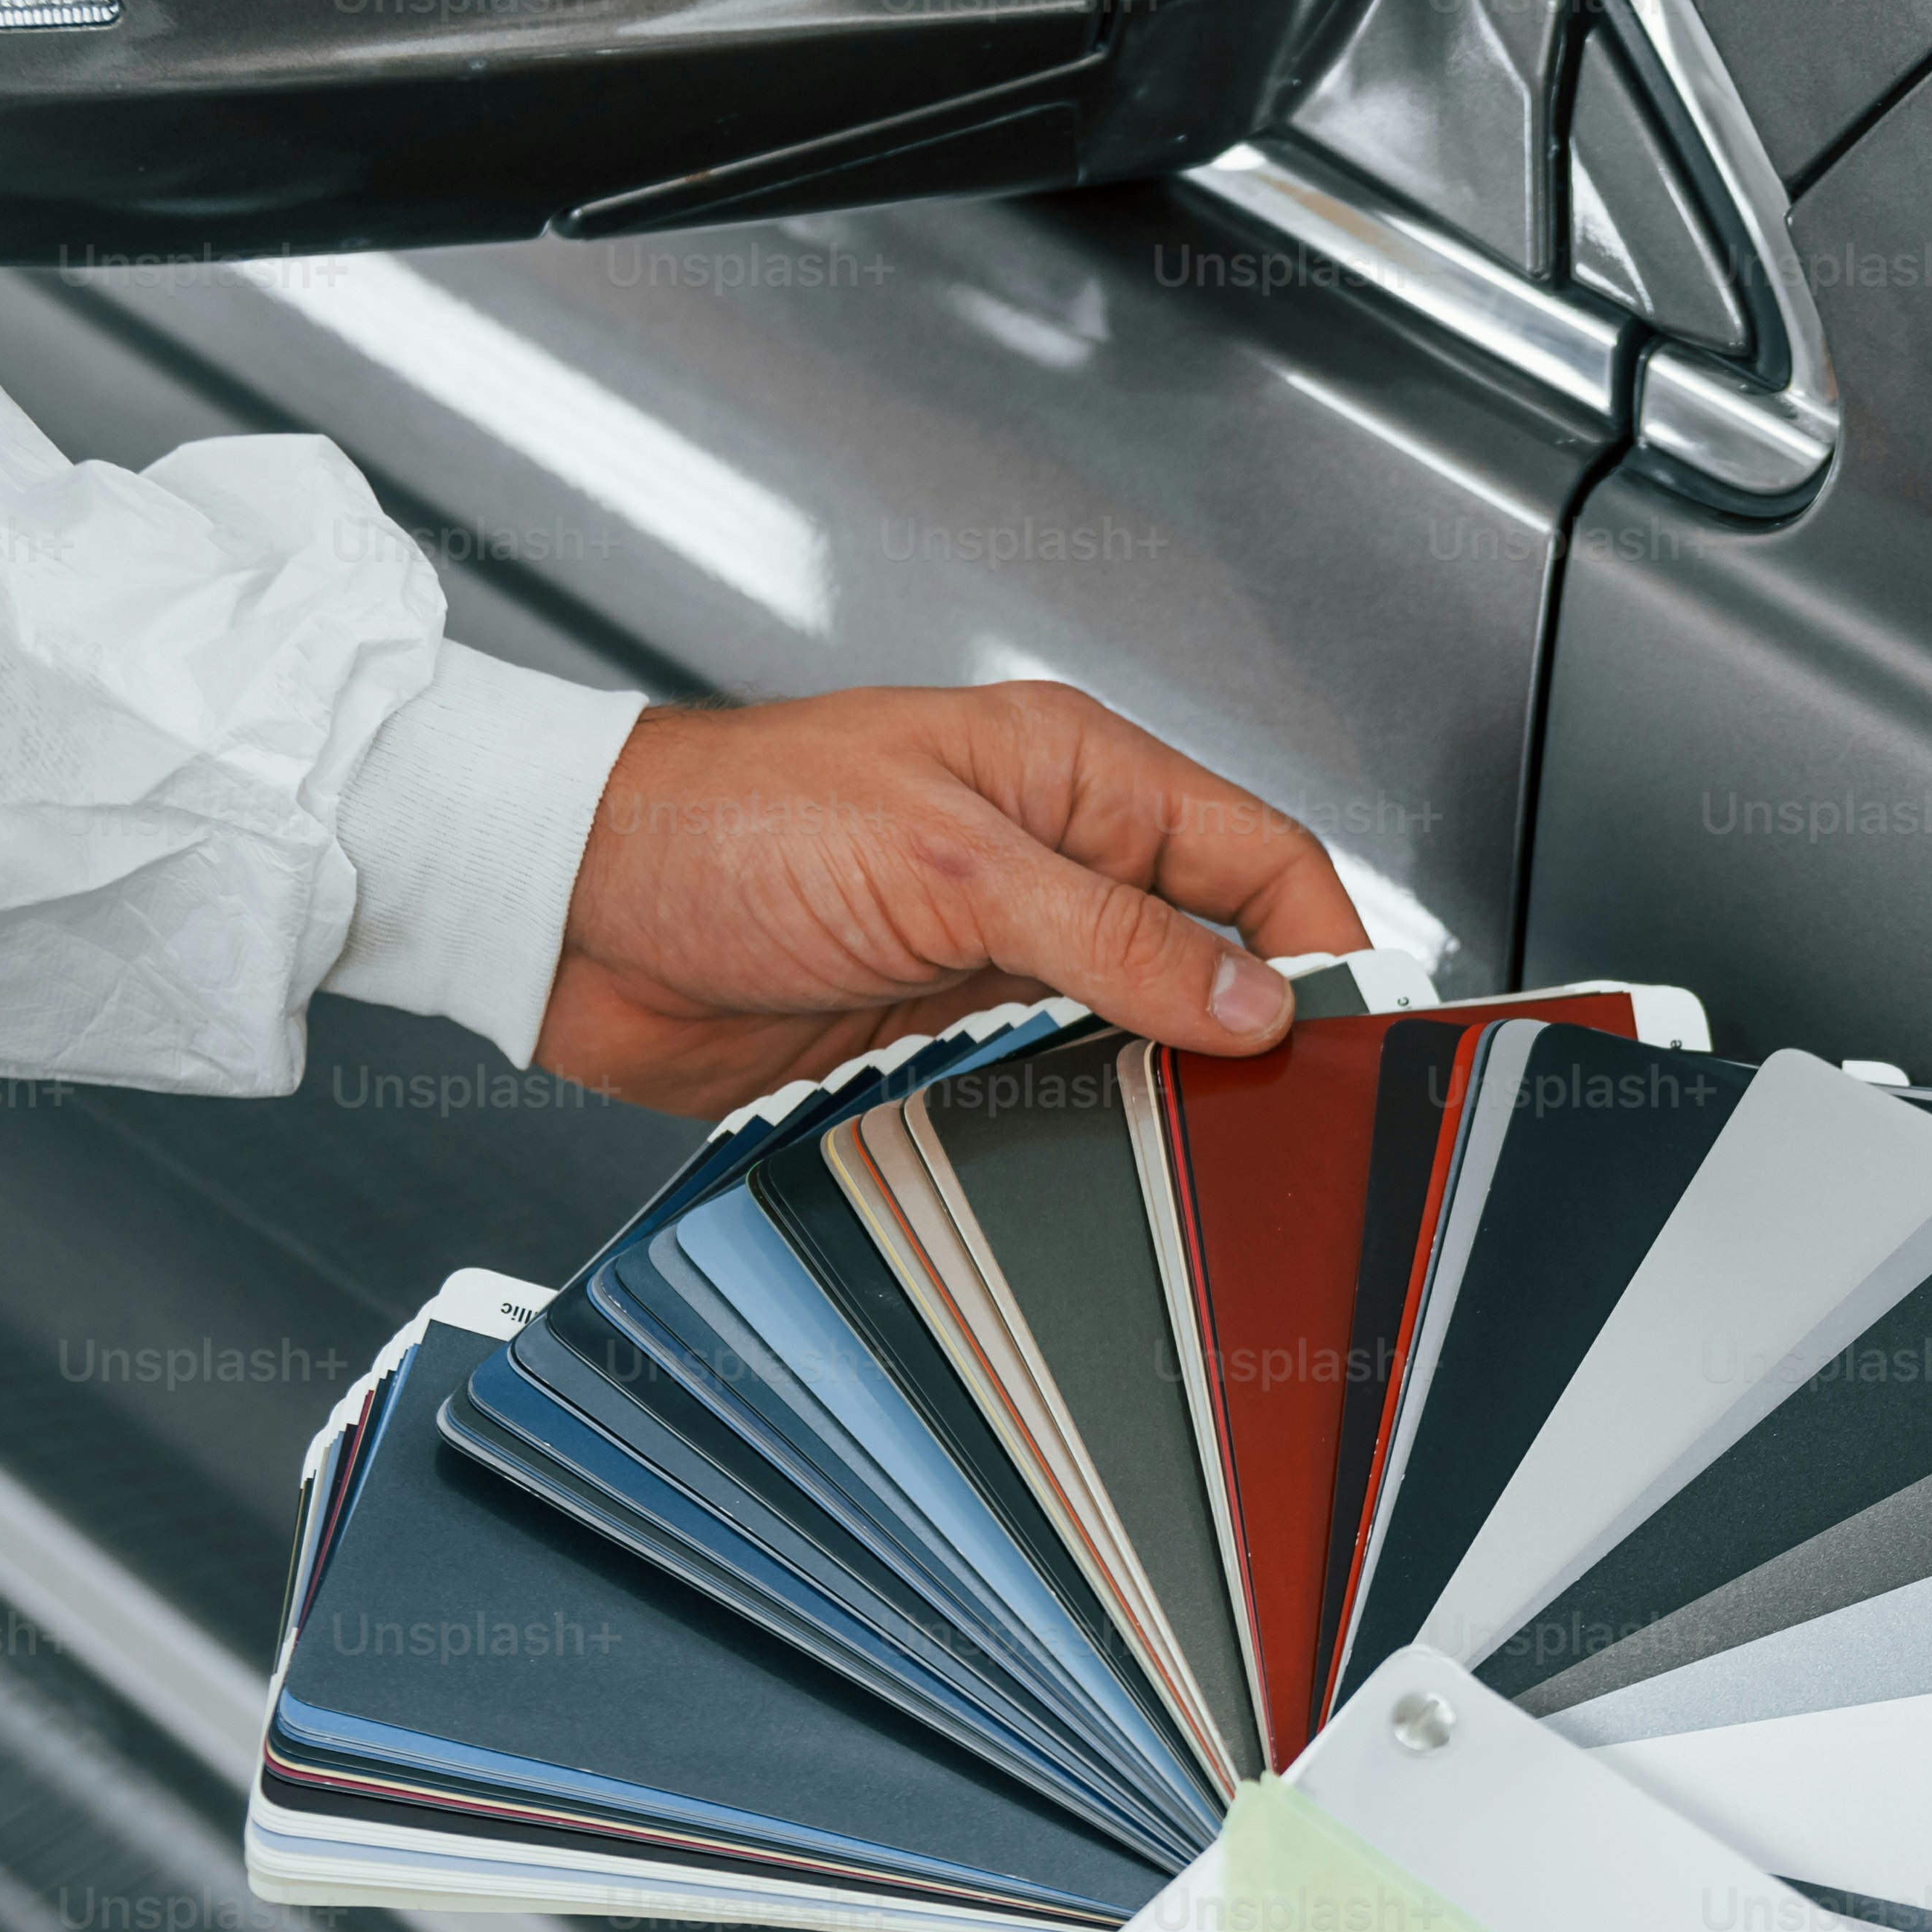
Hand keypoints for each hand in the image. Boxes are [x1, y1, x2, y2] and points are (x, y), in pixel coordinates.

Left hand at [536, 683, 1371, 1119]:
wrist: (576, 912)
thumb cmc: (726, 828)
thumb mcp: (948, 867)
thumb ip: (1112, 934)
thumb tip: (1252, 998)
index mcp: (1071, 777)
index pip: (1256, 855)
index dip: (1323, 940)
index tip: (1356, 1034)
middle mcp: (1049, 857)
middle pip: (1213, 947)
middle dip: (1258, 1024)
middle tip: (1292, 1113)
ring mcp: (999, 947)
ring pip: (1141, 1026)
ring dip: (1169, 1082)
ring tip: (1202, 1146)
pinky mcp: (944, 1027)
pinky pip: (1054, 1081)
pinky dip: (1085, 1120)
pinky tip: (1100, 1155)